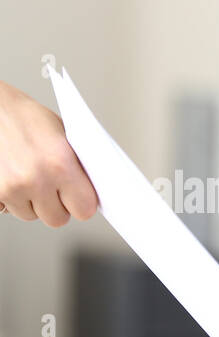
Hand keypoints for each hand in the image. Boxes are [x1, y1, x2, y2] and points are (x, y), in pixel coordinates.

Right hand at [0, 80, 97, 226]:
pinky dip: (11, 198)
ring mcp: (11, 187)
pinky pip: (8, 209)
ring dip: (31, 203)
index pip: (84, 209)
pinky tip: (11, 177)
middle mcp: (35, 177)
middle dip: (56, 206)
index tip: (77, 196)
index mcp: (60, 162)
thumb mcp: (62, 134)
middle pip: (57, 219)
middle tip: (52, 188)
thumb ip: (77, 166)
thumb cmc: (24, 117)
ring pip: (31, 216)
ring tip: (28, 176)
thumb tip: (93, 191)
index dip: (81, 203)